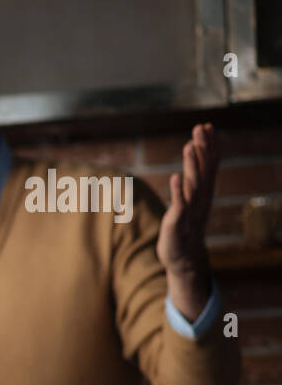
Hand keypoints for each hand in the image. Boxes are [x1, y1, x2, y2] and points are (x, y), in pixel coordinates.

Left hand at [157, 123, 216, 319]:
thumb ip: (195, 179)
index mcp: (204, 193)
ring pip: (193, 186)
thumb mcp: (192, 201)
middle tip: (200, 128)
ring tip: (189, 146)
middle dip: (202, 149)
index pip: (209, 165)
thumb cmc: (186, 227)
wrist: (183, 259)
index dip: (209, 146)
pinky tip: (175, 178)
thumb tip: (197, 156)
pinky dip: (178, 192)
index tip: (206, 125)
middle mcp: (200, 200)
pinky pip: (179, 207)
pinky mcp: (178, 225)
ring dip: (192, 166)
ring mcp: (190, 213)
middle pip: (203, 171)